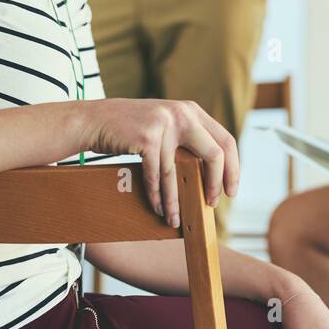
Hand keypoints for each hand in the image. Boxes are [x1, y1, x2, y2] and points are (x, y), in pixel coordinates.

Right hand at [75, 98, 237, 228]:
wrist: (95, 120)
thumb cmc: (131, 128)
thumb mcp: (166, 123)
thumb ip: (188, 136)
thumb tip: (213, 171)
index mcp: (192, 110)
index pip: (226, 140)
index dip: (233, 168)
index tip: (230, 191)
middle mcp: (182, 114)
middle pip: (214, 154)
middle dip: (215, 184)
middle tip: (211, 204)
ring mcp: (164, 125)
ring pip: (179, 172)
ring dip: (178, 200)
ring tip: (176, 218)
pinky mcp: (146, 138)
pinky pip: (157, 175)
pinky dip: (158, 195)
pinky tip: (159, 208)